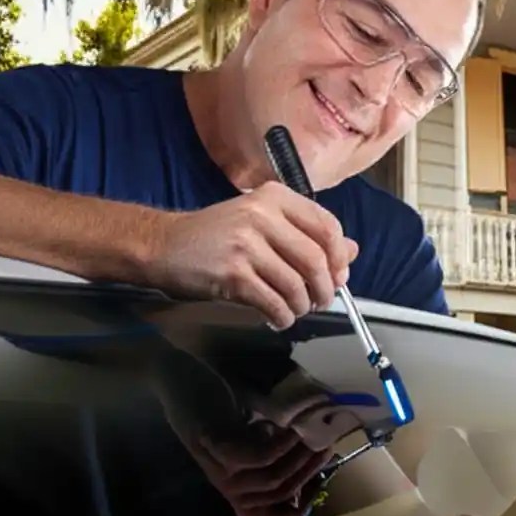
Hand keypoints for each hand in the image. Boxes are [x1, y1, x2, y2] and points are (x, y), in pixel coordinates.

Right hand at [148, 181, 358, 327]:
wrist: (164, 245)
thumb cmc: (216, 235)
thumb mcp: (263, 223)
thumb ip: (307, 233)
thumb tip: (351, 251)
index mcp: (275, 198)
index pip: (326, 226)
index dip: (340, 257)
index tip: (339, 276)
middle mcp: (262, 216)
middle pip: (316, 259)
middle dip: (324, 289)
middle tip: (319, 301)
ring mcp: (246, 244)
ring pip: (296, 285)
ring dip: (301, 306)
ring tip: (294, 310)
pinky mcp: (233, 273)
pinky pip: (273, 302)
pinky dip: (282, 316)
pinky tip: (277, 317)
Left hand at [174, 419, 334, 515]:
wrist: (181, 382)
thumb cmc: (220, 409)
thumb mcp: (249, 439)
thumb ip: (272, 457)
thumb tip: (310, 467)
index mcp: (235, 488)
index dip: (297, 510)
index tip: (321, 485)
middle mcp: (226, 485)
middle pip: (278, 493)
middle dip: (309, 472)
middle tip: (328, 447)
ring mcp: (218, 467)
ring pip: (271, 477)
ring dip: (300, 458)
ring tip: (316, 437)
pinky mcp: (214, 444)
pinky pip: (255, 456)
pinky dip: (281, 445)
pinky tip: (294, 429)